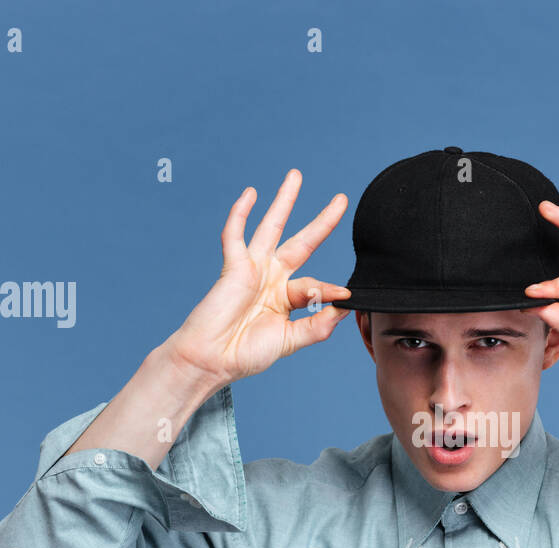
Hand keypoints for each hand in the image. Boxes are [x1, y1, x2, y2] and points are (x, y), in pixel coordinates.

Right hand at [169, 169, 351, 384]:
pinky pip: (236, 234)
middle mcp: (272, 278)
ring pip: (272, 227)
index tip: (346, 295)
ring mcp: (253, 269)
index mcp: (286, 297)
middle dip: (322, 221)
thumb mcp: (289, 341)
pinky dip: (241, 214)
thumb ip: (317, 326)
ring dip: (284, 201)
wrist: (212, 359)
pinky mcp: (233, 266)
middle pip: (302, 242)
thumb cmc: (245, 353)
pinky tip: (250, 194)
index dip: (331, 290)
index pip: (316, 285)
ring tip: (296, 176)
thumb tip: (344, 307)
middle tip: (341, 199)